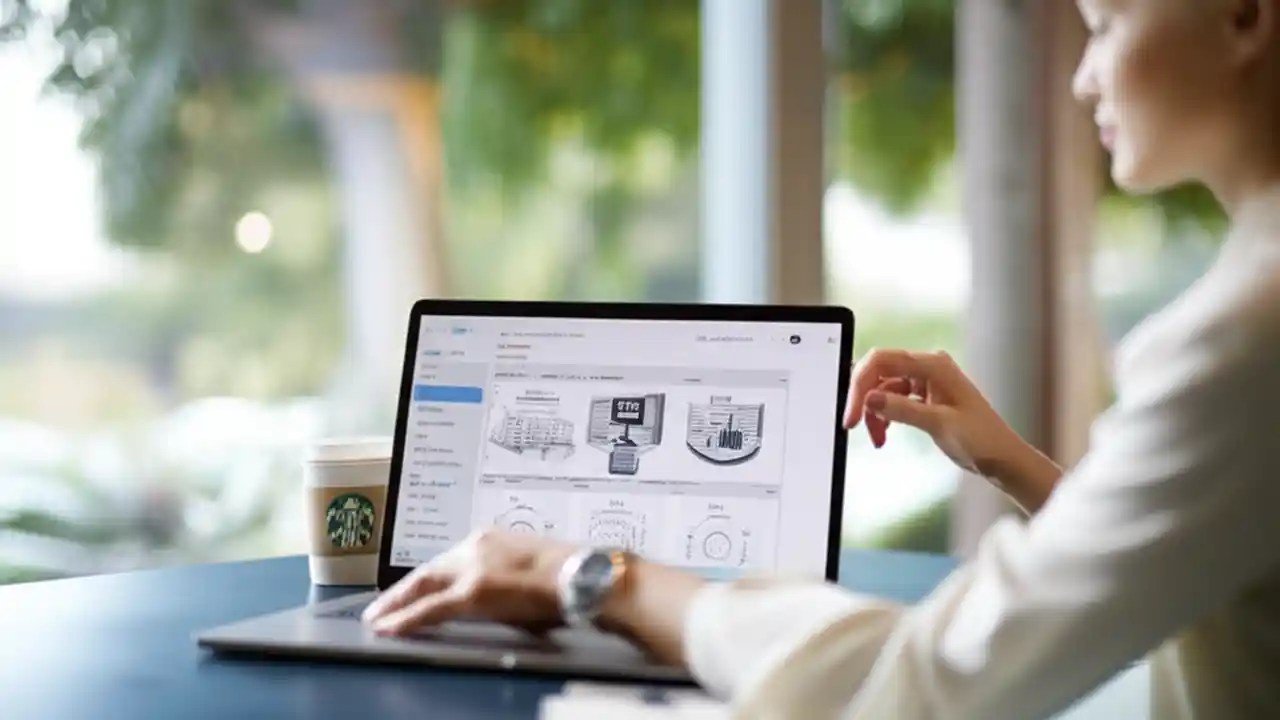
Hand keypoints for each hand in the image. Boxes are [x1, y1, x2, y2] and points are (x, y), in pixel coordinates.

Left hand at [362, 529, 575, 635]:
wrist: (583, 575)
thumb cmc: (570, 576)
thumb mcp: (532, 568)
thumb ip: (509, 577)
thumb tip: (503, 598)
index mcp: (492, 539)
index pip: (449, 559)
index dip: (428, 577)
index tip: (414, 588)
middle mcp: (476, 546)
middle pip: (429, 569)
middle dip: (402, 590)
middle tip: (381, 607)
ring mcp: (473, 567)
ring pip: (423, 586)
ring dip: (397, 604)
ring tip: (378, 620)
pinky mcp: (473, 591)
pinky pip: (431, 608)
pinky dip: (407, 619)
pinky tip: (389, 628)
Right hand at [843, 348, 1062, 512]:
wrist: (1004, 458)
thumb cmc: (983, 439)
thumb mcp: (939, 424)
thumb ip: (902, 410)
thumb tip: (869, 399)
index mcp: (933, 365)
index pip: (881, 361)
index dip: (860, 385)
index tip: (852, 414)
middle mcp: (927, 367)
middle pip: (878, 372)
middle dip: (864, 399)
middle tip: (854, 426)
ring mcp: (925, 381)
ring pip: (883, 389)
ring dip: (874, 413)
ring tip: (877, 439)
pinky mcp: (924, 397)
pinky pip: (893, 400)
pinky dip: (885, 417)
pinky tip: (884, 434)